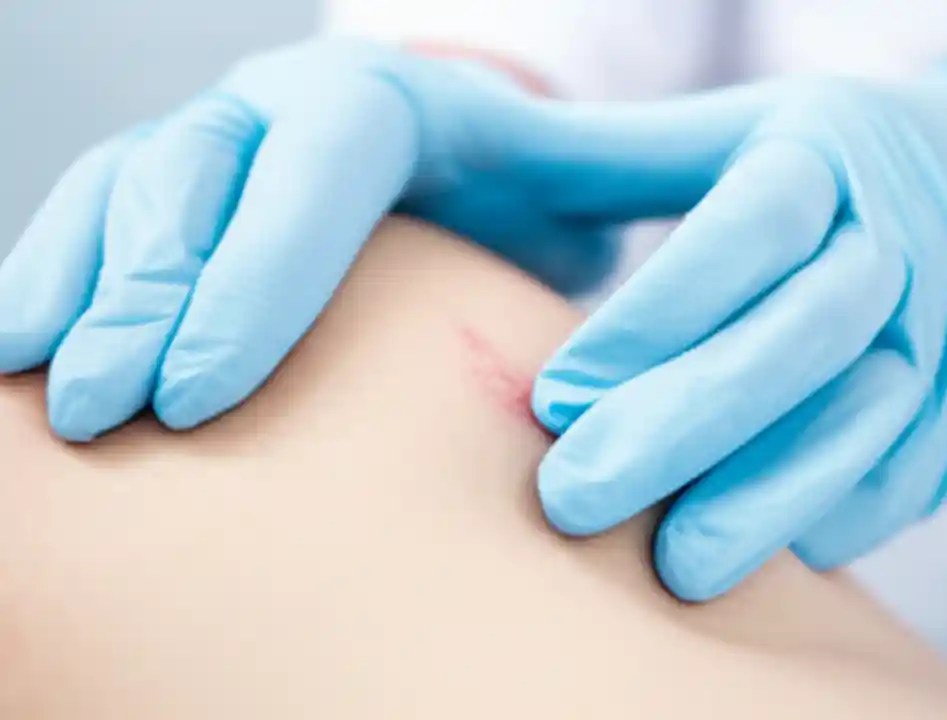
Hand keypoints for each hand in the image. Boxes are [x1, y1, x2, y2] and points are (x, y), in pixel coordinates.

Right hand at [0, 37, 732, 439]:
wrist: (473, 185)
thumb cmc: (531, 214)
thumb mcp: (581, 196)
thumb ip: (619, 196)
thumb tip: (690, 240)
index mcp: (397, 99)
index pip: (320, 158)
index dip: (261, 269)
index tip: (212, 391)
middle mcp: (285, 107)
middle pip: (195, 180)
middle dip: (146, 301)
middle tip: (113, 417)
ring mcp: (214, 143)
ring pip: (116, 196)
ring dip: (73, 298)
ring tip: (47, 401)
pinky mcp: (162, 192)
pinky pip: (79, 224)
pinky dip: (43, 285)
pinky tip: (13, 358)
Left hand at [532, 37, 946, 600]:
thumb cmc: (826, 166)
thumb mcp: (729, 130)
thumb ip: (612, 156)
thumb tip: (472, 155)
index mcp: (832, 153)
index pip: (747, 230)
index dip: (654, 316)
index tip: (553, 397)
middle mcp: (908, 240)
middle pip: (804, 336)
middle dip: (687, 425)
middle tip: (573, 499)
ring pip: (865, 424)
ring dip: (765, 502)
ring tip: (668, 568)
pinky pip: (906, 482)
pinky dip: (828, 519)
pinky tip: (756, 549)